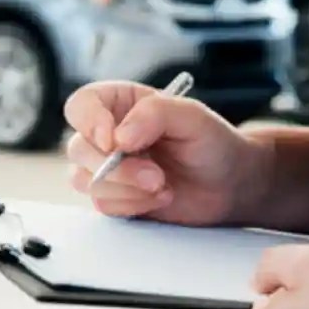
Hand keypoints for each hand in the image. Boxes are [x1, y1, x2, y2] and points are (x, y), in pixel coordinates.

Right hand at [64, 81, 268, 225]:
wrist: (229, 184)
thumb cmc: (212, 143)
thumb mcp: (192, 116)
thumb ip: (154, 114)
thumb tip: (118, 137)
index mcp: (121, 103)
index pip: (81, 105)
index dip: (89, 122)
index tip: (113, 141)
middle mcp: (109, 134)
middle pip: (79, 148)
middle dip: (117, 168)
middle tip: (155, 175)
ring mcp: (109, 167)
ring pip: (85, 180)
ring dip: (126, 189)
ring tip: (163, 185)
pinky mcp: (116, 196)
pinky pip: (104, 204)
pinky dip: (134, 205)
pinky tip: (161, 197)